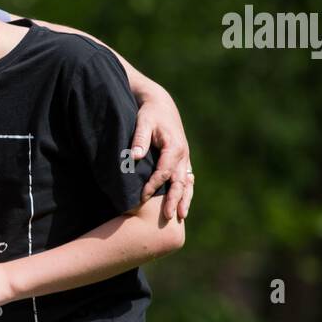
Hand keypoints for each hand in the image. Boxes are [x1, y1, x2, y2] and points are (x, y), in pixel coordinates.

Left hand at [131, 88, 192, 220]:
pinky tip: (183, 204)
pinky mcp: (182, 160)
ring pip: (186, 183)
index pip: (164, 172)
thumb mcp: (143, 122)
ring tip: (181, 216)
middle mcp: (182, 155)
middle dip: (174, 199)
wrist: (161, 104)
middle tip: (168, 216)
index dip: (153, 185)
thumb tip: (135, 156)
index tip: (141, 197)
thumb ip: (139, 139)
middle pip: (179, 182)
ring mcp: (184, 158)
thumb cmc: (149, 114)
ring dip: (184, 199)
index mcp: (174, 147)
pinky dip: (186, 192)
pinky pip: (186, 179)